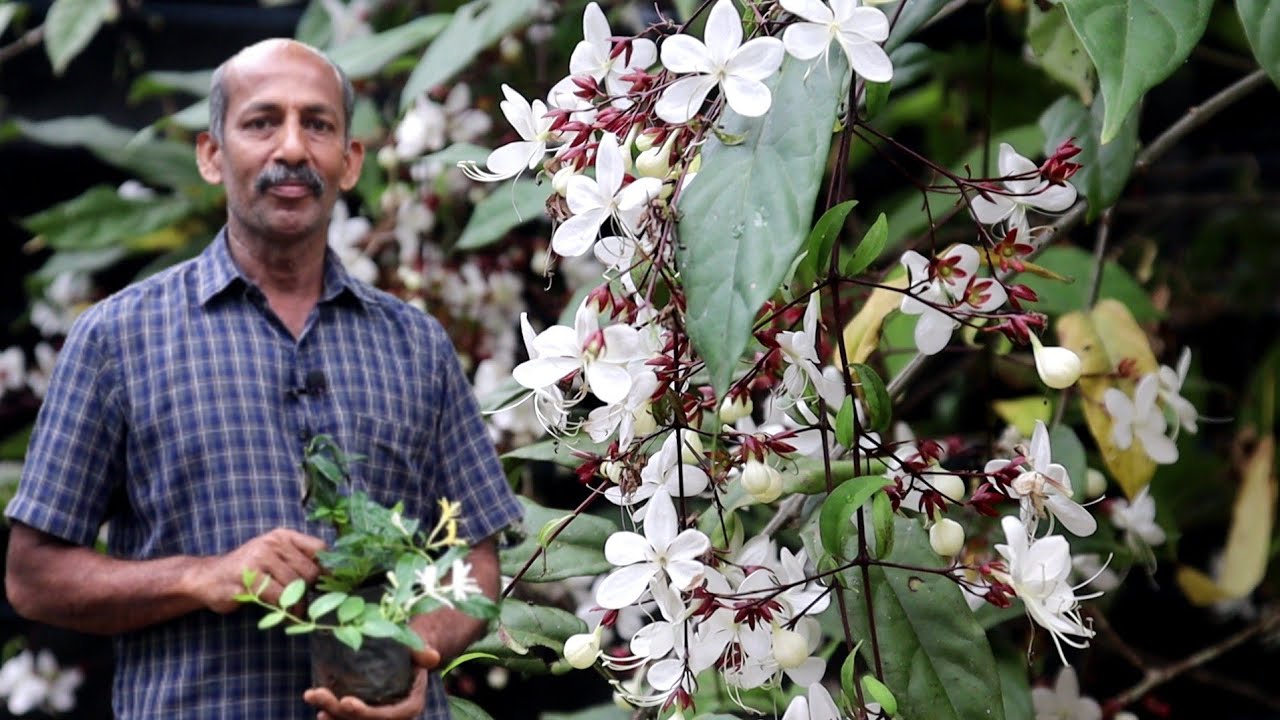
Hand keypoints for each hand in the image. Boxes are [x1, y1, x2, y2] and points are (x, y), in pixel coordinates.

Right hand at [187, 528, 325, 613]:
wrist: (209, 578)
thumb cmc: (249, 571)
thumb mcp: (275, 558)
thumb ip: (299, 562)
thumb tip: (334, 578)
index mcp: (284, 536)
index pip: (320, 549)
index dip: (330, 570)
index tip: (331, 586)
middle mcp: (273, 543)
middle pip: (311, 571)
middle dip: (311, 591)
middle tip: (304, 601)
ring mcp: (260, 558)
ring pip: (296, 586)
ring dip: (299, 604)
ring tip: (294, 611)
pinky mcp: (249, 578)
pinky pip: (278, 596)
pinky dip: (285, 609)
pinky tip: (283, 613)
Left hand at [303, 646, 440, 719]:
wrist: (412, 652)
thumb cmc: (416, 649)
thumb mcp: (420, 648)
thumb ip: (424, 653)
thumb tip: (431, 656)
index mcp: (410, 705)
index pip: (387, 716)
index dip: (365, 713)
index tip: (345, 702)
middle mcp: (393, 715)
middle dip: (338, 712)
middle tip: (317, 694)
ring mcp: (378, 714)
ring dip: (330, 713)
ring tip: (311, 696)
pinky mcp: (367, 709)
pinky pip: (348, 717)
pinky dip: (333, 713)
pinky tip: (317, 704)